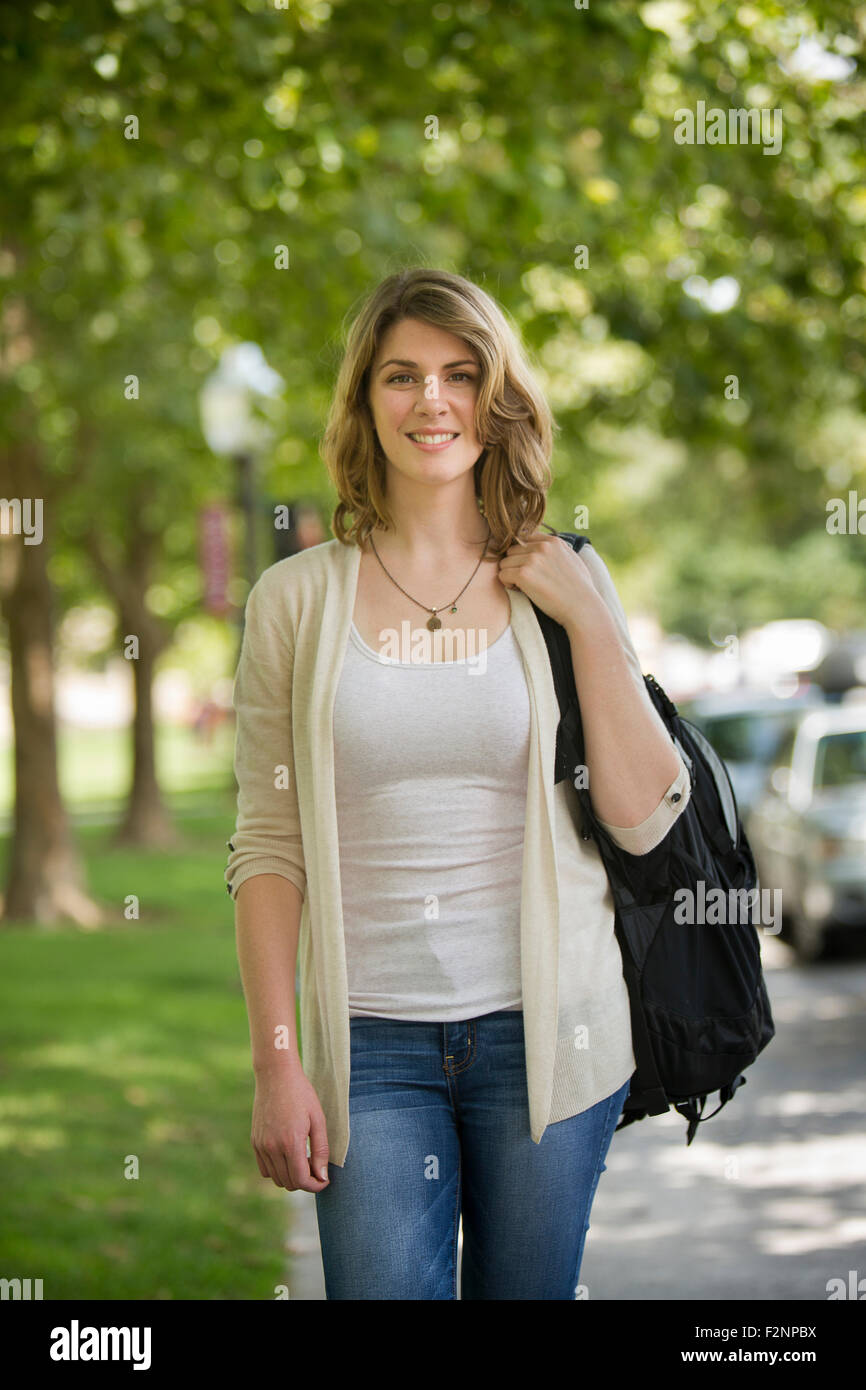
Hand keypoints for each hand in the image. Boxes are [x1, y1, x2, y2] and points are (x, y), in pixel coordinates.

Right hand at [251, 1067, 329, 1191]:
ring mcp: (261, 1146)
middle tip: (315, 1166)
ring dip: (291, 1177)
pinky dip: (277, 1170)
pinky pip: (265, 1169)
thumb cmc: (301, 1094)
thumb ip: (321, 1151)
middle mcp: (272, 1147)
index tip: (325, 1180)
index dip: (315, 1185)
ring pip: (276, 1179)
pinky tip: (289, 1156)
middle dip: (305, 1181)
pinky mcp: (254, 1142)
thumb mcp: (318, 1120)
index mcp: (290, 1142)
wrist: (276, 1075)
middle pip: (289, 1183)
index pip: (301, 1180)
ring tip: (303, 1159)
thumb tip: (322, 1177)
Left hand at [497, 529, 603, 631]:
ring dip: (511, 575)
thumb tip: (541, 547)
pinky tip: (522, 591)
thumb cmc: (580, 589)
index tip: (531, 568)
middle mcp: (542, 547)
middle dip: (516, 565)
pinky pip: (502, 575)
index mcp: (554, 541)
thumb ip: (556, 550)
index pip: (524, 539)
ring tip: (525, 586)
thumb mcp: (572, 559)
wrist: (583, 608)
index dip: (523, 554)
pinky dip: (508, 585)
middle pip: (512, 551)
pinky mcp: (524, 574)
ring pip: (505, 563)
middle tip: (528, 580)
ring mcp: (532, 559)